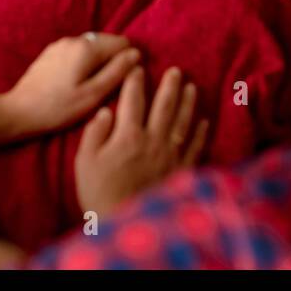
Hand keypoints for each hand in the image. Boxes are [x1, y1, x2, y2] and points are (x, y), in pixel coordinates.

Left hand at [0, 33, 140, 147]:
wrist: (18, 112)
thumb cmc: (58, 108)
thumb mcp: (93, 95)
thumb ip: (117, 73)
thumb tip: (136, 55)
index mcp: (87, 48)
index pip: (123, 42)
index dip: (129, 60)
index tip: (125, 81)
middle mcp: (74, 40)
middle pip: (107, 42)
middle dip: (114, 59)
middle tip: (111, 86)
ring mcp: (60, 44)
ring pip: (92, 46)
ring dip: (99, 61)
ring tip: (95, 85)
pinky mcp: (50, 53)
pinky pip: (77, 51)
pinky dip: (85, 62)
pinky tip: (78, 81)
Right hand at [74, 67, 208, 217]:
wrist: (126, 223)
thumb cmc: (100, 193)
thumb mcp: (85, 162)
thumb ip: (94, 133)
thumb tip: (104, 110)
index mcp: (128, 135)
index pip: (132, 100)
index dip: (134, 81)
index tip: (137, 67)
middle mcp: (153, 140)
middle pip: (163, 105)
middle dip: (169, 85)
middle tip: (175, 70)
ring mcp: (171, 154)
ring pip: (183, 121)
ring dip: (188, 102)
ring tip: (192, 86)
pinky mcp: (182, 170)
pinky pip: (195, 146)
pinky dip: (201, 132)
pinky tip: (204, 120)